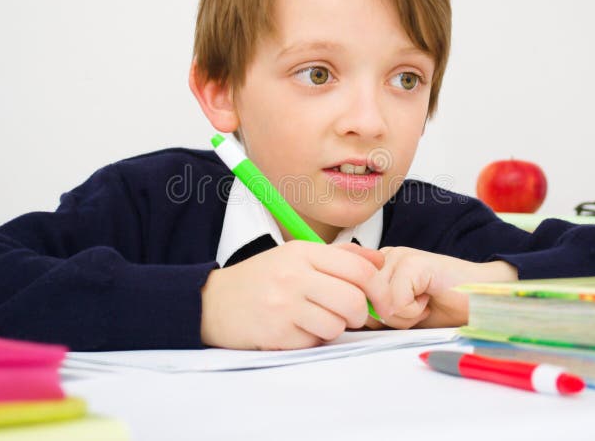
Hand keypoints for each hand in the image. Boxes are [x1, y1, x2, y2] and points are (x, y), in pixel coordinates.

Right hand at [200, 241, 386, 349]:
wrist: (213, 303)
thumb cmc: (261, 279)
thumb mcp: (296, 255)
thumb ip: (339, 257)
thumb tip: (379, 261)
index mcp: (302, 252)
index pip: (359, 270)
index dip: (379, 289)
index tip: (381, 301)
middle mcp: (293, 275)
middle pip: (353, 301)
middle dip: (358, 313)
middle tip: (347, 313)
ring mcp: (283, 306)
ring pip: (337, 325)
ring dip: (333, 327)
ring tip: (313, 318)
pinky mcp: (276, 334)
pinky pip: (314, 342)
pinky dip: (311, 339)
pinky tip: (294, 328)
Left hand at [365, 247, 517, 328]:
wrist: (480, 301)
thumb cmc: (442, 308)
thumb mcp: (398, 315)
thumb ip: (372, 313)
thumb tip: (349, 318)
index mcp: (377, 267)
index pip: (352, 298)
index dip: (375, 317)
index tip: (402, 311)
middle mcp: (383, 257)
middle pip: (364, 303)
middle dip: (389, 318)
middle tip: (417, 307)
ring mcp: (398, 256)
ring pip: (379, 303)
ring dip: (403, 315)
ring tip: (424, 303)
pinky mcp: (413, 262)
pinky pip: (394, 303)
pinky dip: (413, 311)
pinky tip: (430, 298)